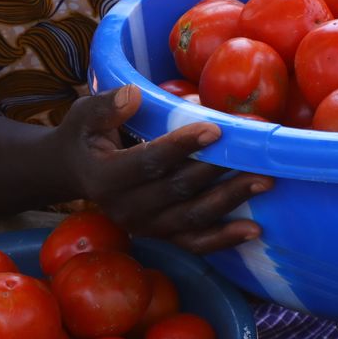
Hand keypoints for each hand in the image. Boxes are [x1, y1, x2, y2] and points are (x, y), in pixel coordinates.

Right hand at [51, 85, 272, 253]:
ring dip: (230, 201)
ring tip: (263, 182)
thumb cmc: (84, 135)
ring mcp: (144, 227)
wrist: (74, 172)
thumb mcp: (85, 115)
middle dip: (218, 172)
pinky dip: (224, 238)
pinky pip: (194, 242)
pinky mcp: (159, 235)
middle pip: (178, 191)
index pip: (149, 162)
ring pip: (192, 217)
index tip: (215, 130)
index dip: (182, 147)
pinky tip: (253, 229)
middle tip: (255, 154)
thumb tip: (134, 95)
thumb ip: (107, 106)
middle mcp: (125, 208)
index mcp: (105, 177)